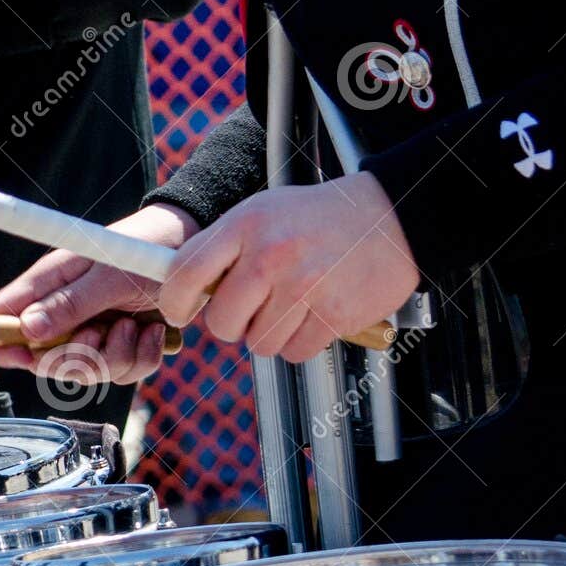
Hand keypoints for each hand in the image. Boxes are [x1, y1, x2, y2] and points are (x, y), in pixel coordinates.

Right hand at [0, 203, 199, 384]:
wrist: (194, 254)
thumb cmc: (145, 248)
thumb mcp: (108, 275)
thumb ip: (69, 304)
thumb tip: (27, 329)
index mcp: (50, 285)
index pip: (4, 316)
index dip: (3, 341)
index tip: (19, 354)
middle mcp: (66, 312)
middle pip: (45, 360)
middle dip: (76, 357)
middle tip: (97, 333)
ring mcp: (94, 332)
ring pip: (87, 372)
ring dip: (116, 356)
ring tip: (134, 324)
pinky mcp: (122, 346)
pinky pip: (121, 374)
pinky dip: (141, 358)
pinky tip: (153, 331)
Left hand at [161, 172, 418, 362]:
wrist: (391, 216)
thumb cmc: (317, 220)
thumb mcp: (262, 213)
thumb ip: (221, 248)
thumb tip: (181, 291)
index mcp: (246, 224)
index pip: (185, 273)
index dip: (174, 301)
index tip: (180, 311)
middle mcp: (272, 254)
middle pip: (222, 323)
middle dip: (232, 325)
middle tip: (253, 307)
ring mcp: (305, 285)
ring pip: (259, 344)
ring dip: (271, 334)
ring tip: (293, 303)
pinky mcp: (334, 313)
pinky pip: (294, 352)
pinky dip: (301, 342)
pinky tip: (316, 312)